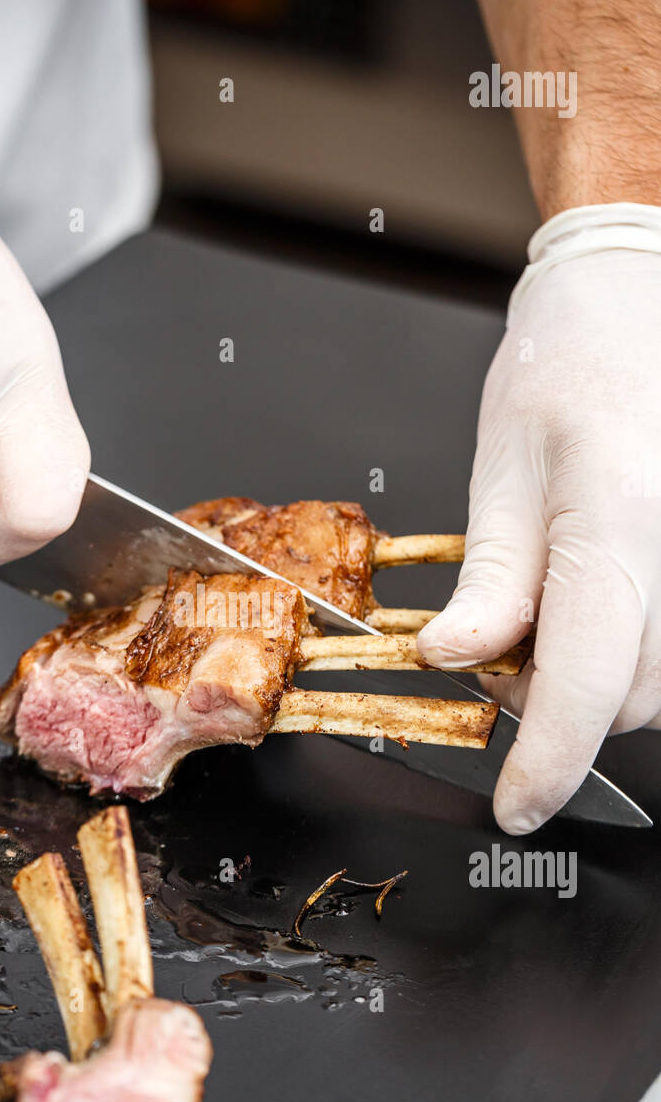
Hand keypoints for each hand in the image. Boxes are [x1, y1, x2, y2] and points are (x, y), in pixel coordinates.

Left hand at [418, 206, 660, 833]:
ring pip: (654, 676)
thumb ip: (493, 579)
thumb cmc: (569, 361)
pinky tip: (587, 597)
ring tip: (541, 606)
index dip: (548, 763)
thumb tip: (460, 661)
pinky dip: (622, 644)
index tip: (516, 806)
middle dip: (552, 705)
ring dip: (589, 676)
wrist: (636, 295)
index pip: (589, 684)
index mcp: (616, 525)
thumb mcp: (504, 467)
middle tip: (494, 649)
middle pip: (627, 697)